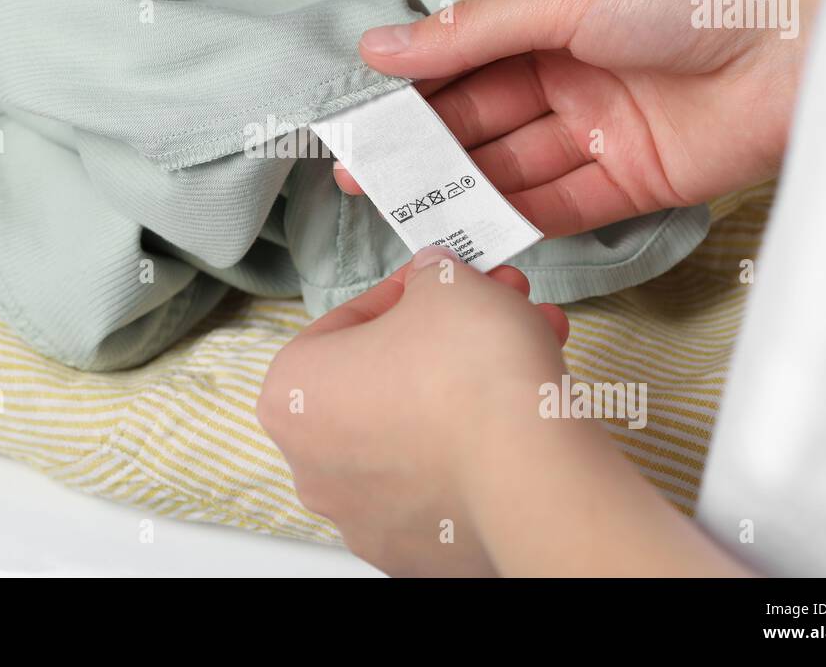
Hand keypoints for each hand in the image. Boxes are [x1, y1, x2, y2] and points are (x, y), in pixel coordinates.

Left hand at [259, 247, 746, 577]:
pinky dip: (478, 448)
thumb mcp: (445, 281)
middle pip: (383, 378)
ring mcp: (362, 515)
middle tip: (493, 308)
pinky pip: (443, 483)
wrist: (531, 472)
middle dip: (445, 337)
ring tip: (528, 348)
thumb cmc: (469, 375)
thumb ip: (430, 276)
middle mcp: (313, 464)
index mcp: (294, 392)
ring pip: (417, 430)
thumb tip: (433, 282)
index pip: (345, 323)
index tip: (441, 282)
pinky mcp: (415, 549)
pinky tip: (522, 415)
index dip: (406, 292)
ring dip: (468, 386)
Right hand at [338, 0, 825, 236]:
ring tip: (395, 207)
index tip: (356, 117)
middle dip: (420, 143)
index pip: (464, 50)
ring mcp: (598, 127)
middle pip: (479, 112)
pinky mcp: (629, 181)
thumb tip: (378, 48)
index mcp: (554, 6)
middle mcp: (570, 67)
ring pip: (508, 162)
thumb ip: (469, 31)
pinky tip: (460, 230)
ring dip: (454, 184)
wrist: (808, 41)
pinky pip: (553, 205)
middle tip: (358, 175)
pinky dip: (507, 219)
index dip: (410, 83)